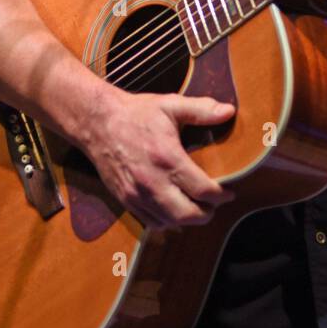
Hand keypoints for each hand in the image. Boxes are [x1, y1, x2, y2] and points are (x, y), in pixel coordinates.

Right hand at [82, 87, 235, 229]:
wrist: (96, 122)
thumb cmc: (136, 113)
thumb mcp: (170, 105)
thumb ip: (202, 110)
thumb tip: (229, 111)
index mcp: (168, 158)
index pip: (203, 190)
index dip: (221, 196)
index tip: (230, 192)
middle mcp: (152, 181)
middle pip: (188, 215)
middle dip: (207, 213)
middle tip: (215, 203)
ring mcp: (137, 194)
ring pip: (170, 222)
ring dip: (188, 219)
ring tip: (197, 206)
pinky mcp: (125, 200)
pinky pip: (151, 222)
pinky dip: (167, 221)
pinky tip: (174, 208)